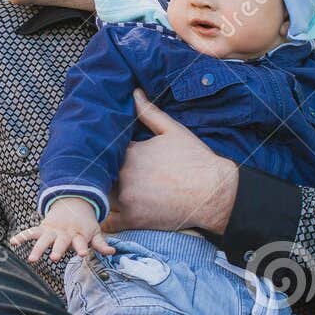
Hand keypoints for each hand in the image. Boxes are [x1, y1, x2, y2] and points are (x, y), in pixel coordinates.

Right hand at [10, 196, 112, 263]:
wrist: (73, 203)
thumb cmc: (85, 223)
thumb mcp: (95, 231)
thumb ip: (101, 243)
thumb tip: (112, 252)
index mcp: (78, 234)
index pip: (81, 242)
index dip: (82, 247)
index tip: (82, 254)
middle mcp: (64, 233)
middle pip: (60, 242)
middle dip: (58, 249)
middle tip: (55, 258)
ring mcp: (52, 230)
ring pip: (44, 239)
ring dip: (38, 248)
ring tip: (32, 259)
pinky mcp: (43, 228)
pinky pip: (31, 232)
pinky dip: (22, 236)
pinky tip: (13, 242)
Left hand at [103, 90, 238, 235]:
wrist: (214, 193)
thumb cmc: (196, 161)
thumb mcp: (174, 131)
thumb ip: (150, 112)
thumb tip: (135, 92)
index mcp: (131, 152)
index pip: (104, 150)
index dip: (103, 154)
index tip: (105, 155)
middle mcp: (124, 174)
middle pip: (100, 174)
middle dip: (101, 175)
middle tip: (100, 176)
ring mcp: (127, 198)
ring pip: (101, 197)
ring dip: (100, 196)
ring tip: (101, 196)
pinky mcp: (133, 219)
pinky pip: (109, 222)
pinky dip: (106, 220)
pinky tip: (108, 216)